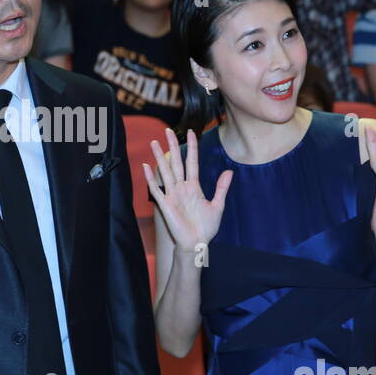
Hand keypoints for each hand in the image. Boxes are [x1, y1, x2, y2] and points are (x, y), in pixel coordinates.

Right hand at [142, 127, 233, 251]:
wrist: (197, 244)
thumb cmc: (206, 228)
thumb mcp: (217, 206)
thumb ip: (221, 188)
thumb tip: (229, 171)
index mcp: (194, 186)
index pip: (192, 162)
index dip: (192, 147)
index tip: (191, 132)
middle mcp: (182, 188)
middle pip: (176, 162)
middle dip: (172, 146)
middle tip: (167, 130)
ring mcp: (172, 195)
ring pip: (165, 172)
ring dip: (159, 157)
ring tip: (154, 142)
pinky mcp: (165, 205)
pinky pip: (156, 189)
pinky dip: (151, 178)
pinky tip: (146, 166)